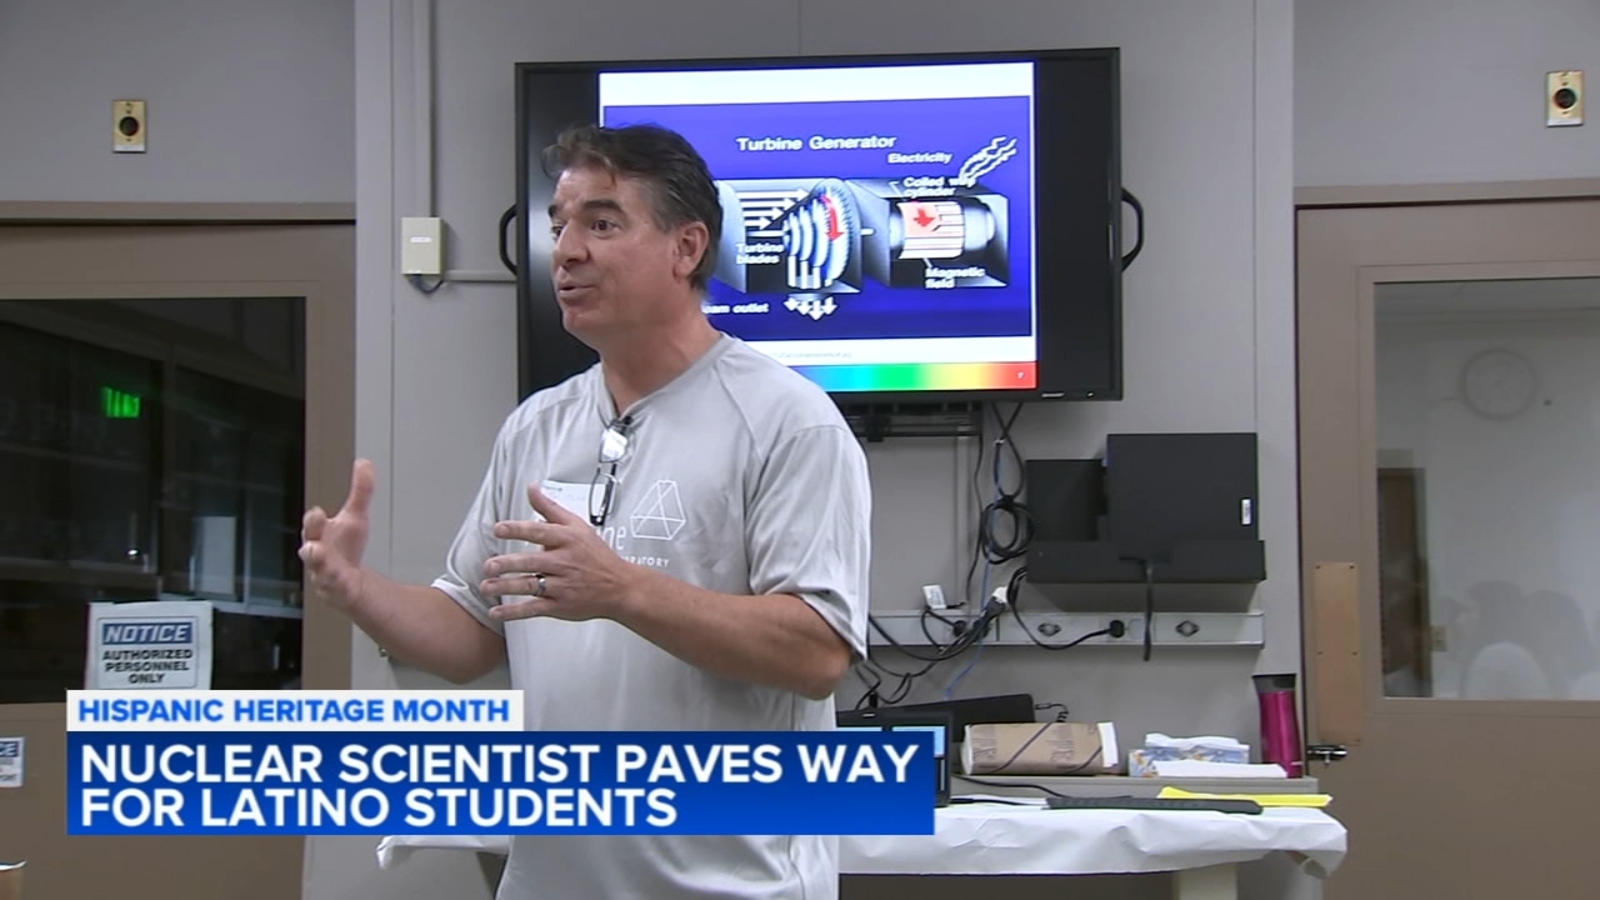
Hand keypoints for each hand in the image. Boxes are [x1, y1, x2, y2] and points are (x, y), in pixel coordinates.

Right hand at [299, 459, 374, 610]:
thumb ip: (360, 492)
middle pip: (309, 545)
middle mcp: (318, 553)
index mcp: (320, 534)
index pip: (313, 524)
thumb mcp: (356, 518)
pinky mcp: (335, 589)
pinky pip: (335, 587)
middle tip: (314, 532)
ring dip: (318, 561)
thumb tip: (365, 463)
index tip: (318, 512)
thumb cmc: (345, 547)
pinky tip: (345, 580)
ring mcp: (324, 572)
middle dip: (311, 537)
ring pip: (318, 568)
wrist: (346, 582)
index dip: (313, 519)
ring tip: (318, 553)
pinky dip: (338, 583)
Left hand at [482, 484, 642, 622]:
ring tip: (486, 586)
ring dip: (506, 587)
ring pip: (530, 585)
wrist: (620, 587)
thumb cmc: (597, 555)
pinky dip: (514, 611)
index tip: (499, 529)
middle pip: (532, 562)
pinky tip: (496, 611)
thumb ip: (550, 508)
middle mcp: (564, 562)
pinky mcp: (560, 605)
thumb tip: (532, 489)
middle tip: (490, 565)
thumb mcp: (577, 526)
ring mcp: (562, 585)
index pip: (540, 532)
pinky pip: (534, 609)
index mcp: (567, 540)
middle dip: (509, 564)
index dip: (518, 530)